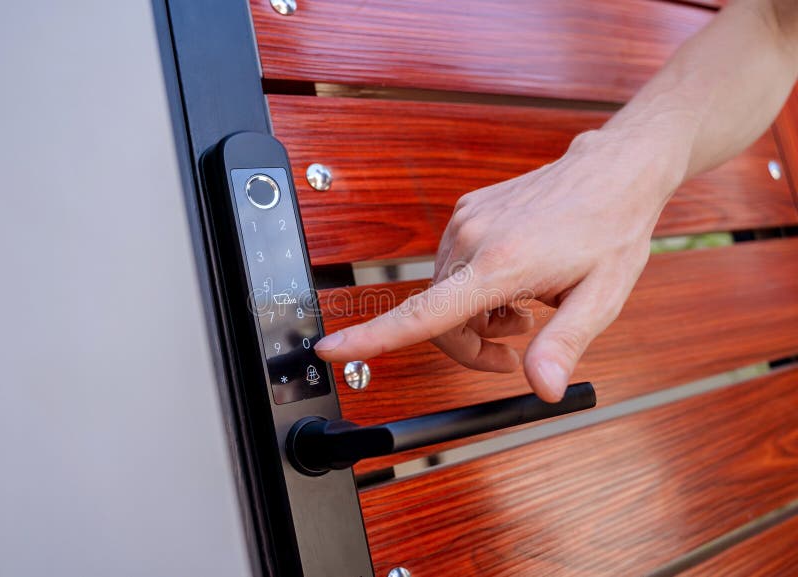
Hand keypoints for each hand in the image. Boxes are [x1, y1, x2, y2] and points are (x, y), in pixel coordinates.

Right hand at [315, 128, 683, 400]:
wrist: (613, 170)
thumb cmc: (611, 230)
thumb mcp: (600, 298)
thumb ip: (563, 345)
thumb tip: (542, 388)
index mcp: (501, 265)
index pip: (424, 313)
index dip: (373, 338)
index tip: (331, 348)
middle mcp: (473, 239)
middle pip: (437, 317)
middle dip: (471, 344)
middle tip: (516, 352)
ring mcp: (467, 221)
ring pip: (444, 292)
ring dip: (476, 314)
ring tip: (526, 308)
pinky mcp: (469, 211)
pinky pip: (454, 265)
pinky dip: (474, 285)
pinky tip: (515, 279)